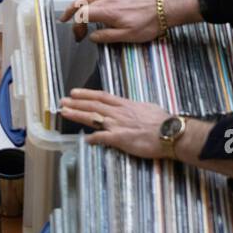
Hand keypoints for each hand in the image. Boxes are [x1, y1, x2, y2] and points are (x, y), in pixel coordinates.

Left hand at [58, 89, 172, 158]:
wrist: (170, 132)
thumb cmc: (162, 121)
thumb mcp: (147, 108)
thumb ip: (134, 108)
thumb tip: (129, 109)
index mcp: (125, 104)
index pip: (102, 96)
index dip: (87, 94)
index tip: (74, 92)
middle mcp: (119, 113)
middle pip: (94, 105)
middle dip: (76, 103)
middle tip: (62, 101)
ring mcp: (119, 125)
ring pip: (94, 118)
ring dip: (78, 115)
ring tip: (65, 112)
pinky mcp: (121, 139)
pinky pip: (103, 138)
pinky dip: (93, 138)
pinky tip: (84, 140)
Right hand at [62, 0, 159, 43]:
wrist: (162, 9)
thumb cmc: (147, 24)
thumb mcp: (127, 36)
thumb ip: (106, 37)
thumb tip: (92, 37)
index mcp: (107, 12)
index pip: (83, 16)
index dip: (76, 26)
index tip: (80, 36)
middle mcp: (106, 0)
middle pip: (81, 3)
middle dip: (70, 12)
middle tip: (64, 21)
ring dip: (75, 2)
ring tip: (68, 10)